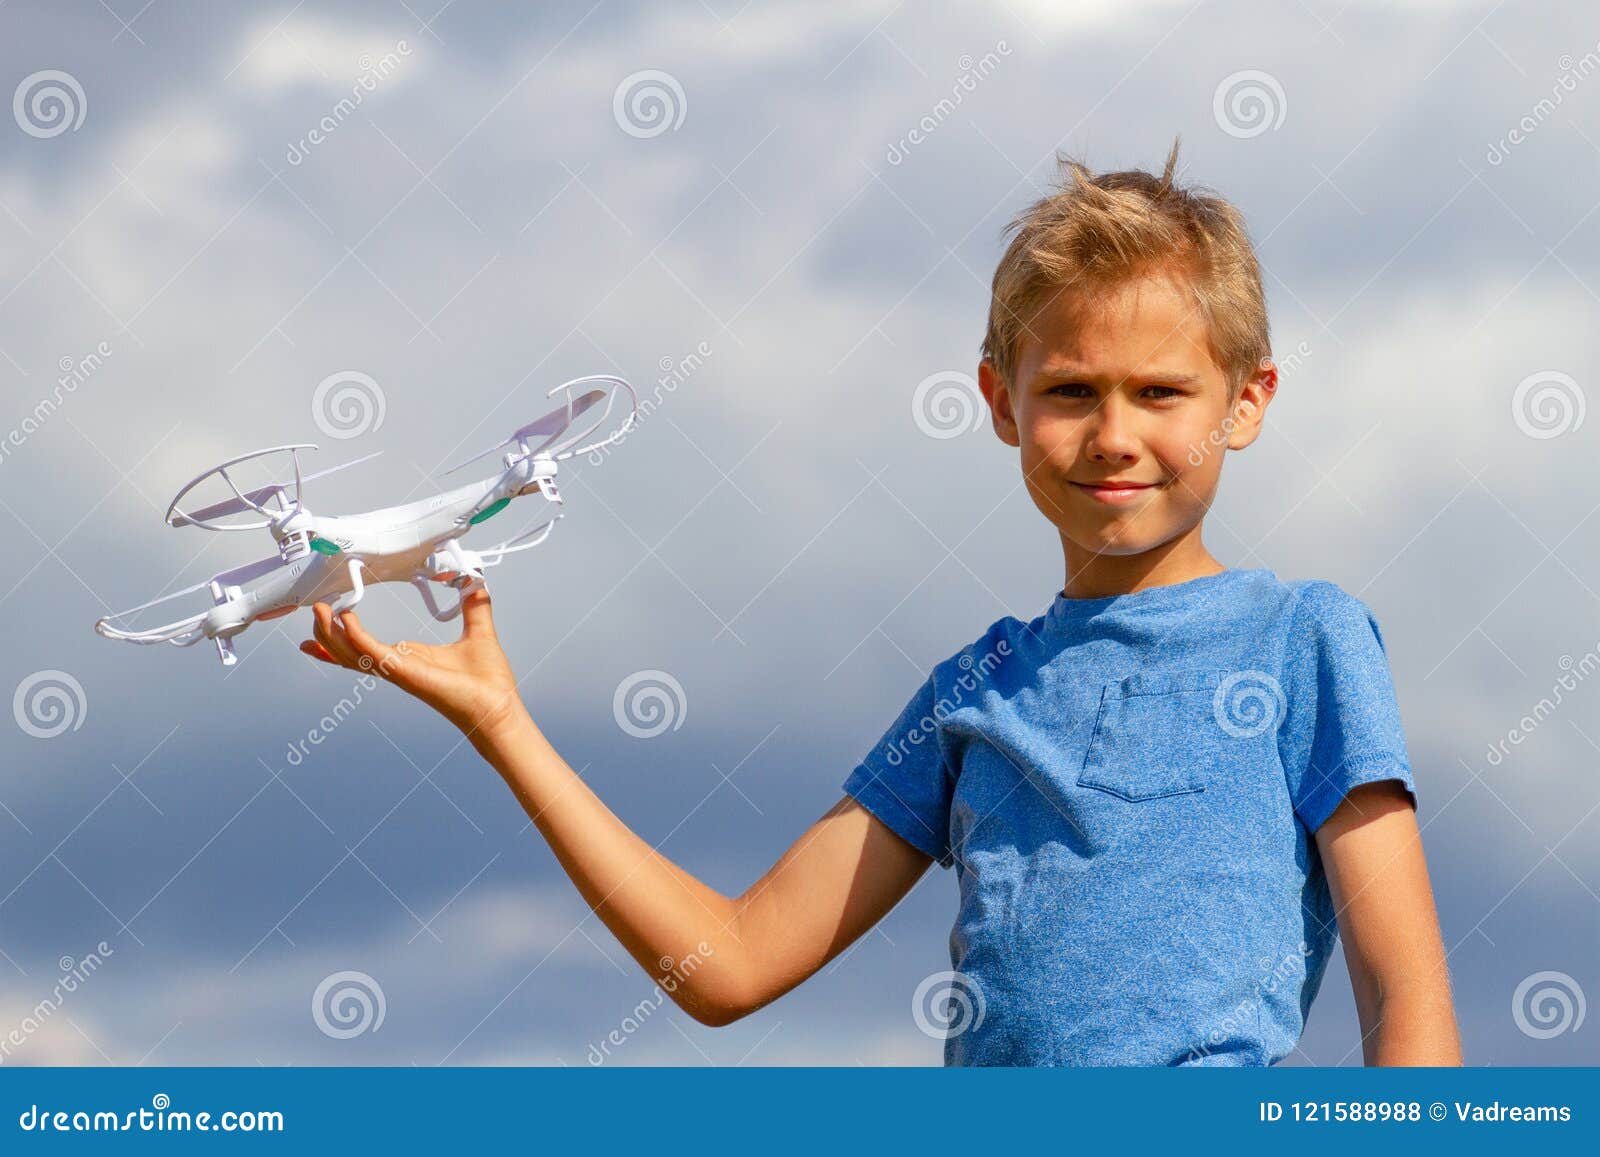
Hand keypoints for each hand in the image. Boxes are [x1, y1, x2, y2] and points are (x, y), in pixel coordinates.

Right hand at [300, 587, 524, 739]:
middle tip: (313, 613)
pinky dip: (355, 637)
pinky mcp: (403, 673)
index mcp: (409, 658)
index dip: (345, 635)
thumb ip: (475, 606)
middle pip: (350, 651)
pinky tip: (346, 620)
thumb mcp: (478, 631)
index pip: (367, 647)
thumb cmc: (489, 682)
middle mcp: (398, 666)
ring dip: (331, 635)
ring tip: (317, 613)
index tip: (330, 619)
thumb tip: (477, 583)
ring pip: (351, 654)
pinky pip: (370, 653)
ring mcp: (398, 671)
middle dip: (328, 634)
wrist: (498, 706)